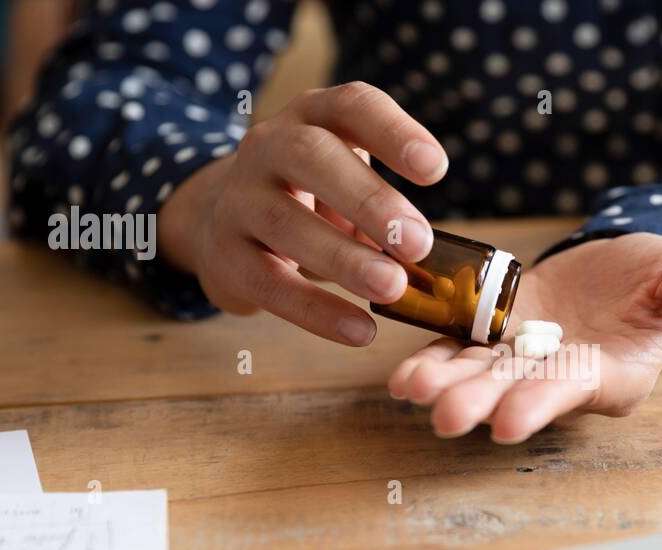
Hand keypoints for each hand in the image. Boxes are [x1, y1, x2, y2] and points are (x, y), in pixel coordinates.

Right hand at [158, 82, 446, 345]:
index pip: (351, 106)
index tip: (436, 169)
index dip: (393, 132)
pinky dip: (316, 310)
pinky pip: (269, 282)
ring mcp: (239, 198)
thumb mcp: (348, 180)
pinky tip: (360, 330)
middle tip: (419, 243)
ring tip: (393, 288)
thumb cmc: (311, 198)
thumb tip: (440, 263)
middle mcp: (268, 145)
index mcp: (312, 117)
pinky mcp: (223, 253)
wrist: (222, 222)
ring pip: (284, 221)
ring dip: (344, 257)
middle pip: (311, 156)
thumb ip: (389, 209)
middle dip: (370, 199)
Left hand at [388, 233, 661, 443]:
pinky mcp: (494, 339)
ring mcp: (523, 362)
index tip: (509, 422)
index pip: (573, 390)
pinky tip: (404, 374)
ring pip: (480, 377)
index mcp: (612, 376)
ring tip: (412, 391)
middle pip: (516, 392)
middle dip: (480, 403)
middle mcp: (561, 379)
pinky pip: (459, 352)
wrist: (623, 269)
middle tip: (444, 416)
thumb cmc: (660, 278)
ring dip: (447, 385)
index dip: (541, 404)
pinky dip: (433, 360)